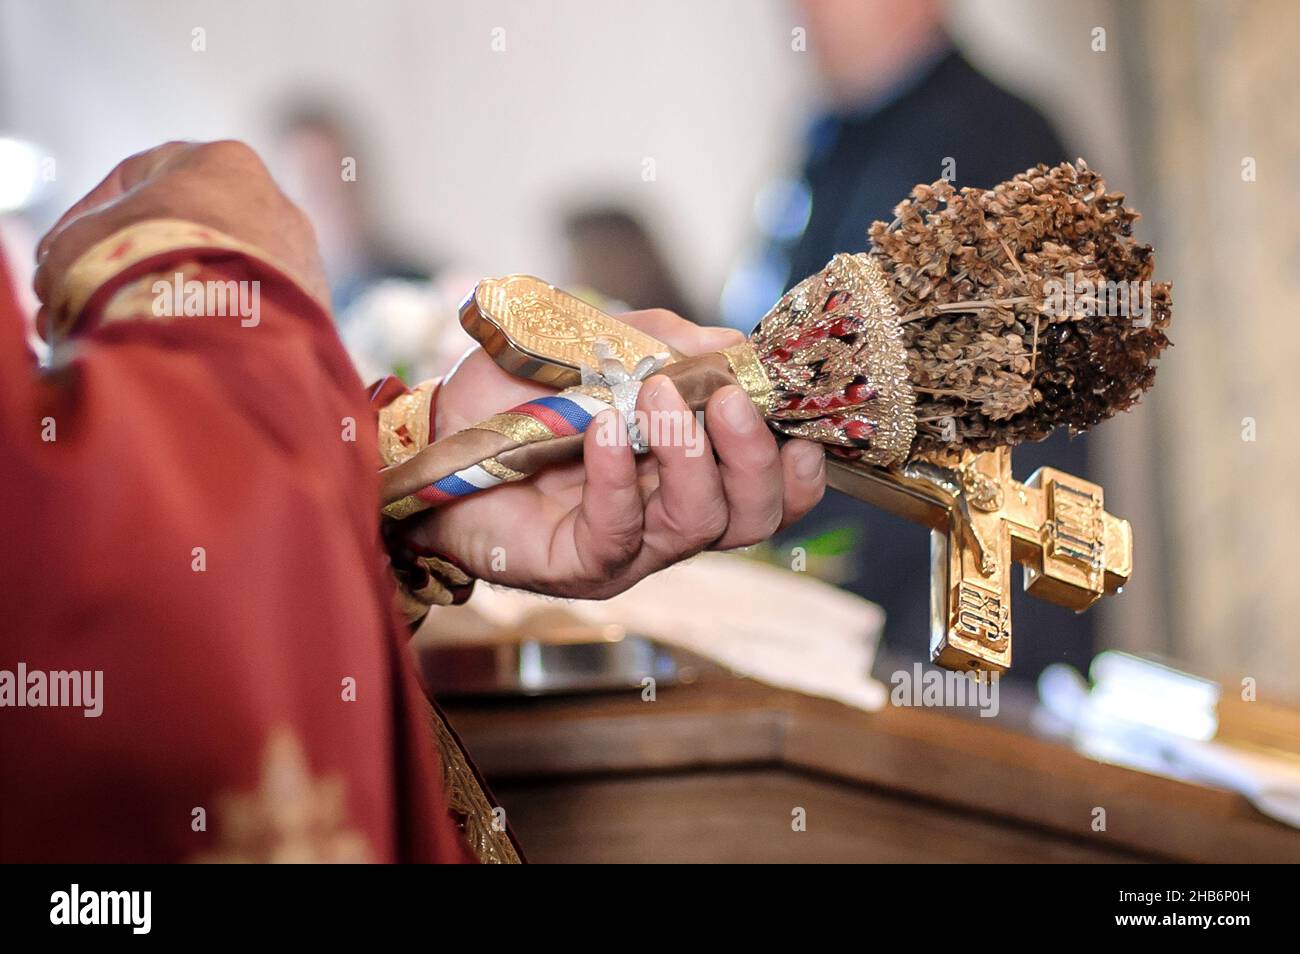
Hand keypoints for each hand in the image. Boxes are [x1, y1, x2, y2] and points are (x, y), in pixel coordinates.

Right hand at [33, 140, 328, 325]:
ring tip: (132, 341)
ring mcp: (303, 262)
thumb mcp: (80, 247)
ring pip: (222, 281)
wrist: (233, 330)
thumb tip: (63, 277)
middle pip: (188, 233)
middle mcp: (274, 205)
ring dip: (176, 306)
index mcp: (223, 161)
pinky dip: (216, 336)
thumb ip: (70, 251)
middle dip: (137, 270)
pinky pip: (252, 320)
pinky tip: (179, 358)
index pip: (142, 179)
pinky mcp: (318, 314)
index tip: (60, 261)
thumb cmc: (149, 269)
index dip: (89, 221)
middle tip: (93, 307)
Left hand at [401, 310, 826, 598]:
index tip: (798, 412)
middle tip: (733, 399)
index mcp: (690, 469)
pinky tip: (605, 430)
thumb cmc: (517, 396)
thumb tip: (734, 343)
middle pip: (753, 516)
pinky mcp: (579, 566)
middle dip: (754, 457)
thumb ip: (663, 341)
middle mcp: (671, 516)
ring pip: (699, 526)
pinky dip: (619, 478)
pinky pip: (619, 533)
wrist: (434, 435)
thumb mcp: (596, 343)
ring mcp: (629, 547)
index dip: (798, 460)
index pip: (772, 485)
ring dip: (691, 457)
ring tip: (661, 397)